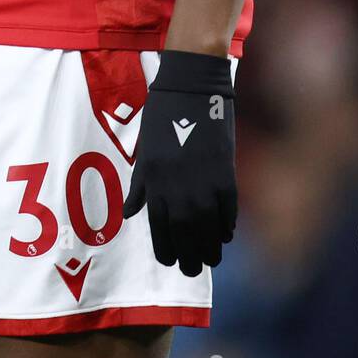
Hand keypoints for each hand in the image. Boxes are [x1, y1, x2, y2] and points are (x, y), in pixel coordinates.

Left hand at [123, 50, 235, 275]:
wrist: (193, 88)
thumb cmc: (163, 115)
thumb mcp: (144, 150)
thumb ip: (139, 184)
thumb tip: (130, 213)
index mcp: (154, 181)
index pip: (158, 227)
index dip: (165, 248)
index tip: (169, 260)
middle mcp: (177, 188)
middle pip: (184, 235)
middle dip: (188, 256)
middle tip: (191, 269)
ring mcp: (203, 184)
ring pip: (208, 229)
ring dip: (209, 248)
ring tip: (210, 260)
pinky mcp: (225, 175)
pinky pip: (227, 211)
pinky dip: (226, 226)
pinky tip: (225, 234)